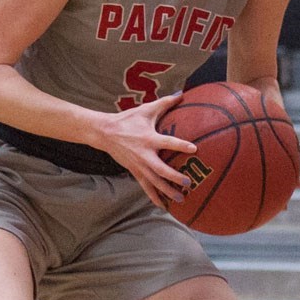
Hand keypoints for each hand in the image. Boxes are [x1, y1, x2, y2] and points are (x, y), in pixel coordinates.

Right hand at [90, 93, 197, 208]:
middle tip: (188, 183)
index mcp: (149, 138)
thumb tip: (182, 94)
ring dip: (167, 191)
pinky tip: (163, 206)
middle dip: (174, 177)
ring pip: (154, 182)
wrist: (105, 133)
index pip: (167, 142)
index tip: (194, 149)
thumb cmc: (128, 119)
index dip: (180, 145)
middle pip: (160, 170)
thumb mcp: (146, 109)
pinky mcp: (134, 172)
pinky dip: (154, 197)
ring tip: (181, 199)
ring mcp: (138, 166)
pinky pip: (146, 187)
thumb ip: (165, 103)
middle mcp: (144, 155)